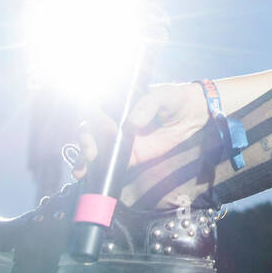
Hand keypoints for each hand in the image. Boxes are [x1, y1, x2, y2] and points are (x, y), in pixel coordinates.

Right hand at [71, 82, 208, 179]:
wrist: (190, 115)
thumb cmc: (172, 98)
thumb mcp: (162, 96)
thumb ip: (148, 105)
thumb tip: (132, 123)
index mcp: (116, 102)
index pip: (93, 108)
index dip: (91, 117)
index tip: (103, 127)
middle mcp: (112, 121)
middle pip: (87, 130)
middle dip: (85, 141)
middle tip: (91, 152)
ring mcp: (118, 139)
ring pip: (93, 148)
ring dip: (83, 159)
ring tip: (81, 170)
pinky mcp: (128, 155)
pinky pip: (109, 163)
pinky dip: (98, 170)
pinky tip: (88, 176)